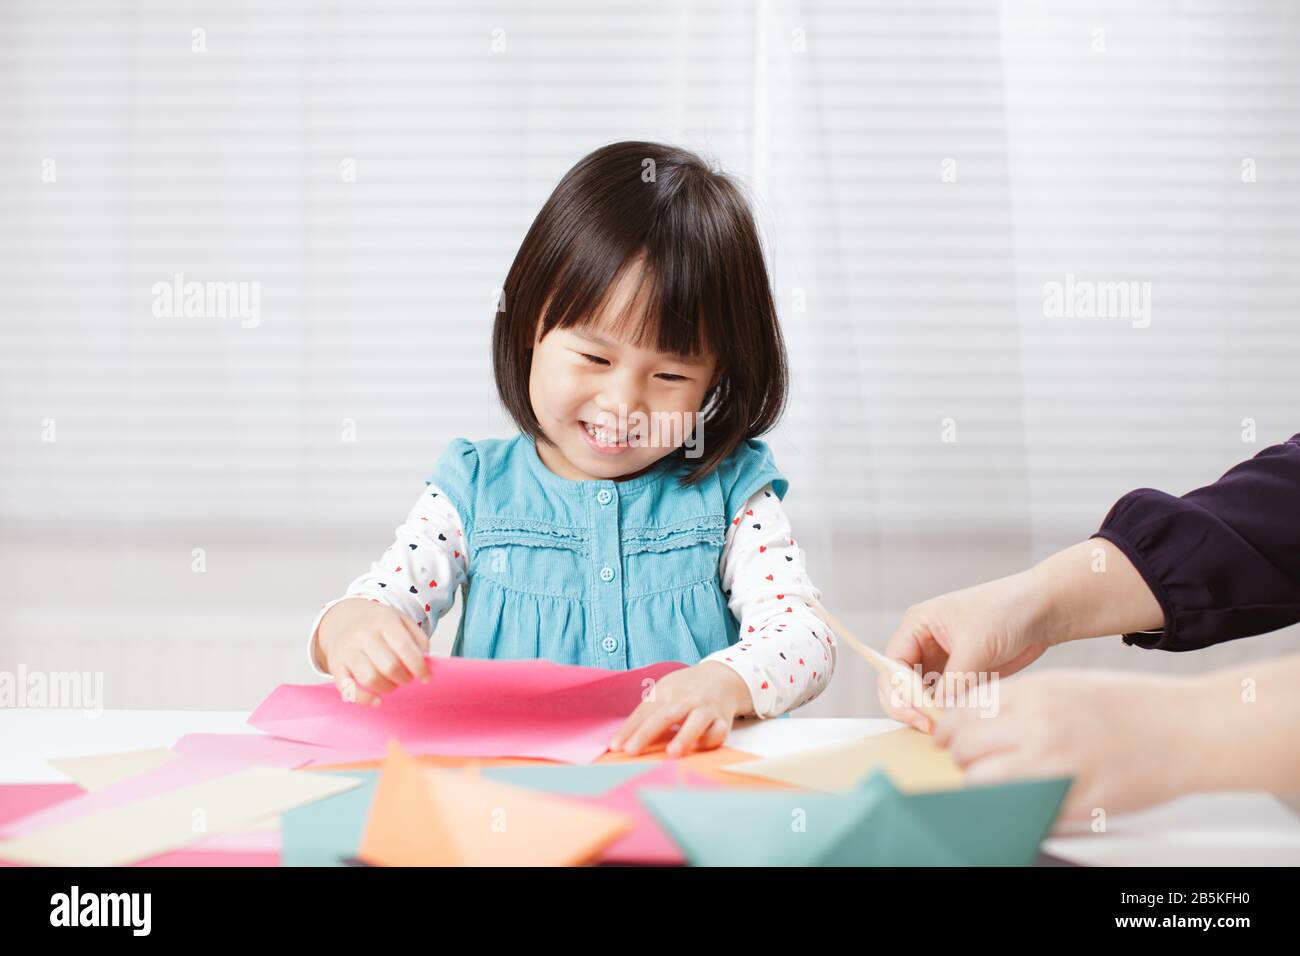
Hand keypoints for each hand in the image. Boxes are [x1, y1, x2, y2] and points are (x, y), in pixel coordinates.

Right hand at [315, 598, 431, 705]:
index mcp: (384, 620)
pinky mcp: (335, 665)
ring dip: (388, 688)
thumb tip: (426, 660)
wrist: (342, 618)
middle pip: (389, 666)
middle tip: (407, 678)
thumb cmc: (376, 623)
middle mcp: (363, 634)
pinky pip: (348, 689)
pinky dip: (365, 699)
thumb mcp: (401, 620)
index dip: (419, 667)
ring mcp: (347, 650)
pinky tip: (377, 700)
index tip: (426, 677)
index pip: (404, 647)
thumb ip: (418, 638)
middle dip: (404, 678)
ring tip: (392, 684)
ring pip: (370, 679)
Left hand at [609, 661, 753, 757]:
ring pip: (695, 722)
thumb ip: (649, 712)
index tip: (615, 746)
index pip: (644, 712)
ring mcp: (705, 708)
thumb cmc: (685, 690)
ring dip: (684, 737)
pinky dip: (709, 739)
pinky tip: (699, 748)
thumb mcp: (665, 692)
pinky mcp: (723, 719)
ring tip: (671, 753)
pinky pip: (718, 730)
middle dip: (646, 734)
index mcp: (666, 692)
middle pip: (664, 716)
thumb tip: (624, 739)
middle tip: (631, 751)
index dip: (629, 729)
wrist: (722, 676)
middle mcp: (685, 699)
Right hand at [879, 570, 1055, 732]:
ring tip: (944, 728)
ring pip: (921, 695)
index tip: (917, 714)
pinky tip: (957, 722)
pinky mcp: (961, 675)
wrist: (1043, 610)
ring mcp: (942, 661)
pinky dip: (947, 712)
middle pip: (900, 684)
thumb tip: (939, 713)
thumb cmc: (1007, 610)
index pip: (892, 665)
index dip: (898, 693)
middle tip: (929, 727)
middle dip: (909, 706)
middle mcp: (923, 644)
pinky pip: (945, 699)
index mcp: (917, 626)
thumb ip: (954, 681)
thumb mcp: (976, 645)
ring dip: (928, 712)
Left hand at [934, 669, 1201, 821]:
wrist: (1190, 729)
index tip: (946, 738)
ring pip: (980, 780)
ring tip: (992, 782)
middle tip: (967, 762)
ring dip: (977, 784)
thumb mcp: (1066, 685)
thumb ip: (1020, 701)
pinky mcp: (1076, 801)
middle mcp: (1040, 726)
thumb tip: (973, 720)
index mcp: (1036, 693)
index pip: (962, 710)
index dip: (947, 728)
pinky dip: (1012, 807)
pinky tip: (1021, 800)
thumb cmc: (1130, 706)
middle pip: (962, 745)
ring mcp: (1057, 765)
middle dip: (957, 756)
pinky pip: (1020, 809)